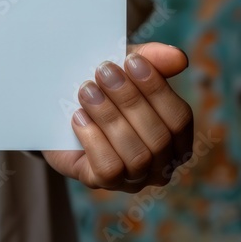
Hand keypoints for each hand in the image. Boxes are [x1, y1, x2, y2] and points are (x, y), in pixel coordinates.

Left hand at [43, 43, 191, 192]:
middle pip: (158, 138)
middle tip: (103, 72)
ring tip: (87, 91)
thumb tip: (179, 58)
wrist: (61, 112)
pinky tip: (79, 117)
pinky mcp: (103, 183)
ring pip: (136, 156)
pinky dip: (94, 140)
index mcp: (177, 137)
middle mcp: (162, 164)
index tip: (131, 61)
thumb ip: (152, 60)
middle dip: (129, 100)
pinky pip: (109, 169)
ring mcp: (135, 178)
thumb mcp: (126, 69)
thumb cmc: (105, 89)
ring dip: (109, 118)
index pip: (179, 118)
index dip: (157, 89)